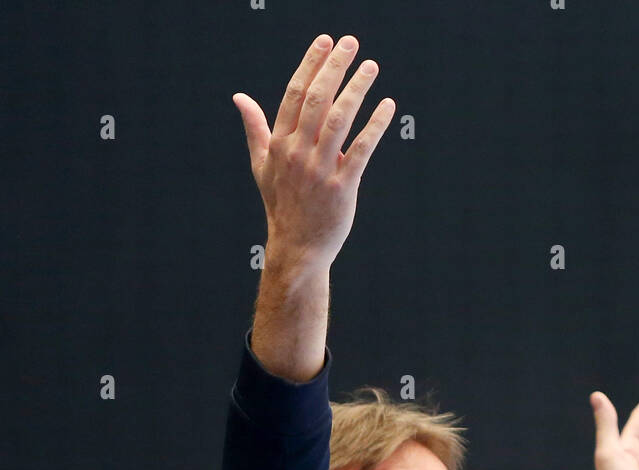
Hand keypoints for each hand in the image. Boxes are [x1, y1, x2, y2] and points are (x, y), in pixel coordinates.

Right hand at [232, 34, 395, 271]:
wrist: (296, 248)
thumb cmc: (281, 205)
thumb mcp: (262, 165)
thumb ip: (255, 128)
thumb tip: (239, 97)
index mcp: (280, 144)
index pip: (295, 94)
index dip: (311, 64)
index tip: (325, 41)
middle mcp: (298, 153)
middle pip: (317, 100)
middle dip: (334, 67)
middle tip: (351, 43)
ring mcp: (320, 170)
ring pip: (340, 120)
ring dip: (357, 89)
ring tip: (371, 66)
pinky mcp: (342, 187)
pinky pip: (361, 149)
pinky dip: (375, 125)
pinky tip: (388, 105)